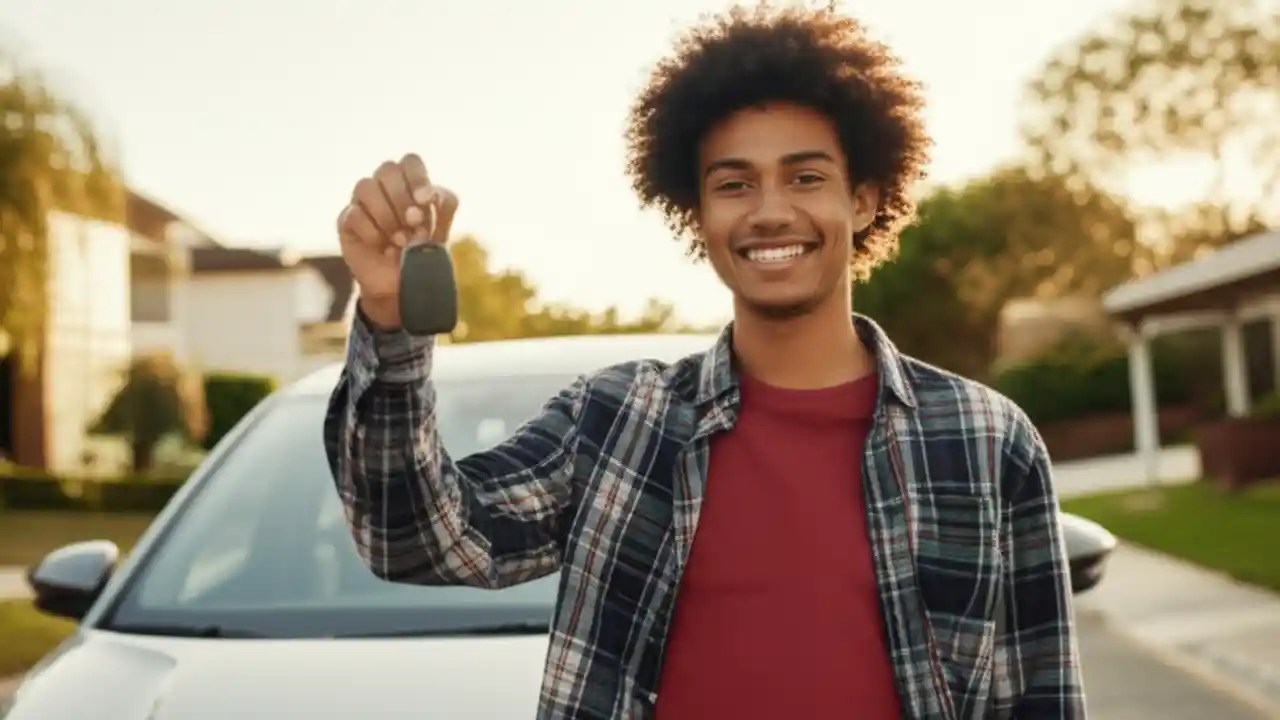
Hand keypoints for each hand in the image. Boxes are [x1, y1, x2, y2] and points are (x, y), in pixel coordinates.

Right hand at [337, 153, 457, 328]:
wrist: (400, 287)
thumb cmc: (421, 253)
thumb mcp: (442, 230)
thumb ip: (444, 206)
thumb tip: (430, 194)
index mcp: (409, 184)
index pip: (410, 161)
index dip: (418, 177)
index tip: (425, 200)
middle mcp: (383, 187)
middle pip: (387, 169)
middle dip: (403, 198)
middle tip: (413, 223)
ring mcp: (362, 202)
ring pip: (366, 186)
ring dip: (387, 215)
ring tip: (400, 240)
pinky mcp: (346, 221)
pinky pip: (354, 214)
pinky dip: (372, 231)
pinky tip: (382, 245)